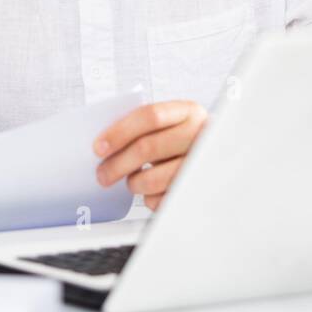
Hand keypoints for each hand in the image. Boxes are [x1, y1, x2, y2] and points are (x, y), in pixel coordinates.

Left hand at [93, 101, 207, 210]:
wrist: (213, 157)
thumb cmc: (180, 140)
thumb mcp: (169, 125)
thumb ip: (142, 128)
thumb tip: (103, 145)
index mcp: (188, 112)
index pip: (150, 116)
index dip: (120, 132)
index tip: (98, 148)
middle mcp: (200, 135)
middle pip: (147, 148)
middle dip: (117, 164)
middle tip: (102, 174)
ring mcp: (201, 164)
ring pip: (153, 178)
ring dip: (134, 183)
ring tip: (131, 182)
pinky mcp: (198, 190)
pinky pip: (163, 200)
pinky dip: (149, 198)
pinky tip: (151, 191)